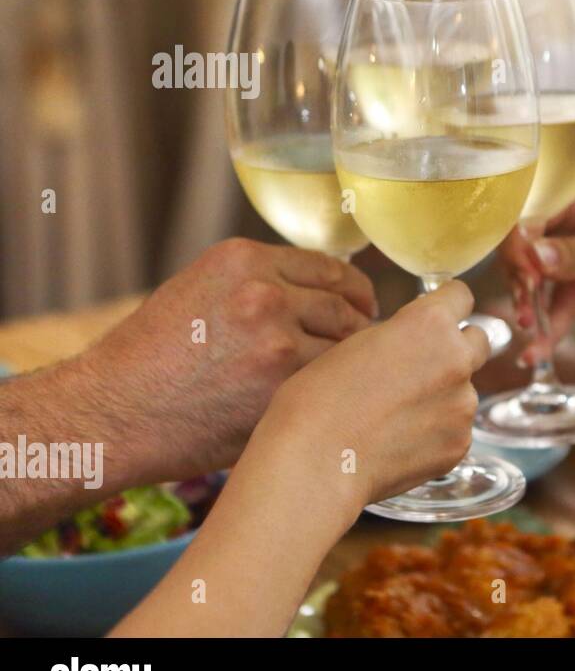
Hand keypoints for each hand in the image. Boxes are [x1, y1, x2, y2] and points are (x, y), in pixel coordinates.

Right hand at [72, 238, 377, 484]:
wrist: (111, 412)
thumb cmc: (148, 360)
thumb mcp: (199, 291)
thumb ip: (257, 285)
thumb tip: (319, 294)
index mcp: (243, 259)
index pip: (327, 268)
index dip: (354, 290)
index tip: (366, 306)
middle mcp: (264, 290)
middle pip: (344, 305)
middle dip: (359, 328)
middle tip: (366, 349)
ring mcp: (277, 338)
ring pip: (345, 347)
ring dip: (348, 366)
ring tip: (345, 381)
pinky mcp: (281, 385)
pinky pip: (329, 385)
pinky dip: (333, 396)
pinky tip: (330, 405)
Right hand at [248, 281, 490, 508]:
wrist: (316, 461)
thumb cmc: (319, 399)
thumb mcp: (356, 343)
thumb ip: (399, 335)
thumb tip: (413, 343)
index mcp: (429, 323)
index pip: (461, 296)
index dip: (448, 305)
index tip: (442, 314)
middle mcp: (457, 358)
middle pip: (479, 340)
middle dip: (457, 348)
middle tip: (424, 366)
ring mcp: (463, 403)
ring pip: (465, 390)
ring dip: (444, 396)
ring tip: (397, 416)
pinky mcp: (461, 443)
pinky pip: (456, 429)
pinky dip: (436, 434)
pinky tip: (399, 443)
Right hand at [499, 168, 574, 363]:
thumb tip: (533, 257)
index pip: (531, 206)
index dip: (519, 239)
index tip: (525, 272)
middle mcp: (571, 214)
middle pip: (524, 242)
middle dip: (519, 275)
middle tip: (525, 303)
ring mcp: (573, 249)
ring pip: (534, 275)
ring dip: (528, 303)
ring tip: (529, 330)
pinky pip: (554, 302)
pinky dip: (548, 326)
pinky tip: (538, 351)